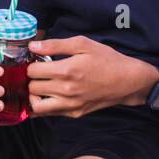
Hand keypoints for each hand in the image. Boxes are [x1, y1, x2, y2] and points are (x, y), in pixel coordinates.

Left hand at [26, 36, 158, 117]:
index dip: (31, 64)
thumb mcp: (83, 44)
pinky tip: (48, 95)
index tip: (37, 61)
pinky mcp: (74, 113)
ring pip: (36, 105)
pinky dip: (43, 106)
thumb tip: (32, 46)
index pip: (33, 71)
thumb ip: (55, 45)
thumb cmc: (107, 60)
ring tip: (41, 85)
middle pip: (32, 87)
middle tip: (39, 72)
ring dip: (34, 95)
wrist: (127, 81)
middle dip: (32, 79)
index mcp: (66, 70)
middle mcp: (65, 90)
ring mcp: (70, 105)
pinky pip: (49, 114)